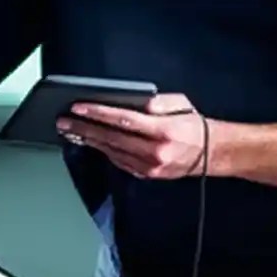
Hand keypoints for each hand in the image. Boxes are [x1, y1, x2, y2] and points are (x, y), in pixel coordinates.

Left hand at [57, 93, 207, 179]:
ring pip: (112, 152)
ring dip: (89, 140)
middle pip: (111, 138)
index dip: (98, 113)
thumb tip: (136, 102)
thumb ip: (157, 102)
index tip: (79, 108)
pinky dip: (104, 151)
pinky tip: (92, 142)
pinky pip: (119, 162)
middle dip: (84, 128)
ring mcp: (150, 167)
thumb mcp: (181, 104)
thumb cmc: (194, 126)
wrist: (213, 154)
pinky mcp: (148, 175)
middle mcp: (155, 152)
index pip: (123, 120)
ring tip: (71, 130)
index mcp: (163, 131)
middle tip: (64, 121)